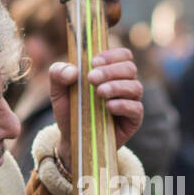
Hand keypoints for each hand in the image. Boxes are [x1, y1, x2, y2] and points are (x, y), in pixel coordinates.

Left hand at [50, 47, 143, 173]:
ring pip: (135, 87)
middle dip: (110, 71)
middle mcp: (124, 84)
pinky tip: (108, 107)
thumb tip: (72, 71)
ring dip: (117, 86)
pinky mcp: (133, 120)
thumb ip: (58, 74)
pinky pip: (136, 108)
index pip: (122, 55)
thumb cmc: (70, 110)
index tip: (93, 62)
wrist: (71, 139)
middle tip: (92, 79)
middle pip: (129, 68)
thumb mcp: (58, 91)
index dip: (111, 55)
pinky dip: (123, 105)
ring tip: (99, 93)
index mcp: (110, 72)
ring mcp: (130, 102)